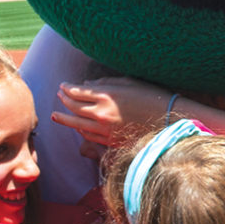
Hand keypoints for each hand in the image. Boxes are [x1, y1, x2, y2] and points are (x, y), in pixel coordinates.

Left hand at [53, 77, 172, 148]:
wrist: (167, 119)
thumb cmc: (150, 96)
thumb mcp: (128, 82)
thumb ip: (104, 83)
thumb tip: (85, 86)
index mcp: (106, 95)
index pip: (76, 91)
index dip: (67, 88)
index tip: (63, 85)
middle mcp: (101, 113)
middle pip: (73, 107)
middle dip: (63, 100)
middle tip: (58, 95)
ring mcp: (105, 129)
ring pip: (76, 124)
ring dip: (64, 118)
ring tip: (56, 115)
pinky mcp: (110, 140)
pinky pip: (88, 136)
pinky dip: (79, 130)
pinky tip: (76, 126)